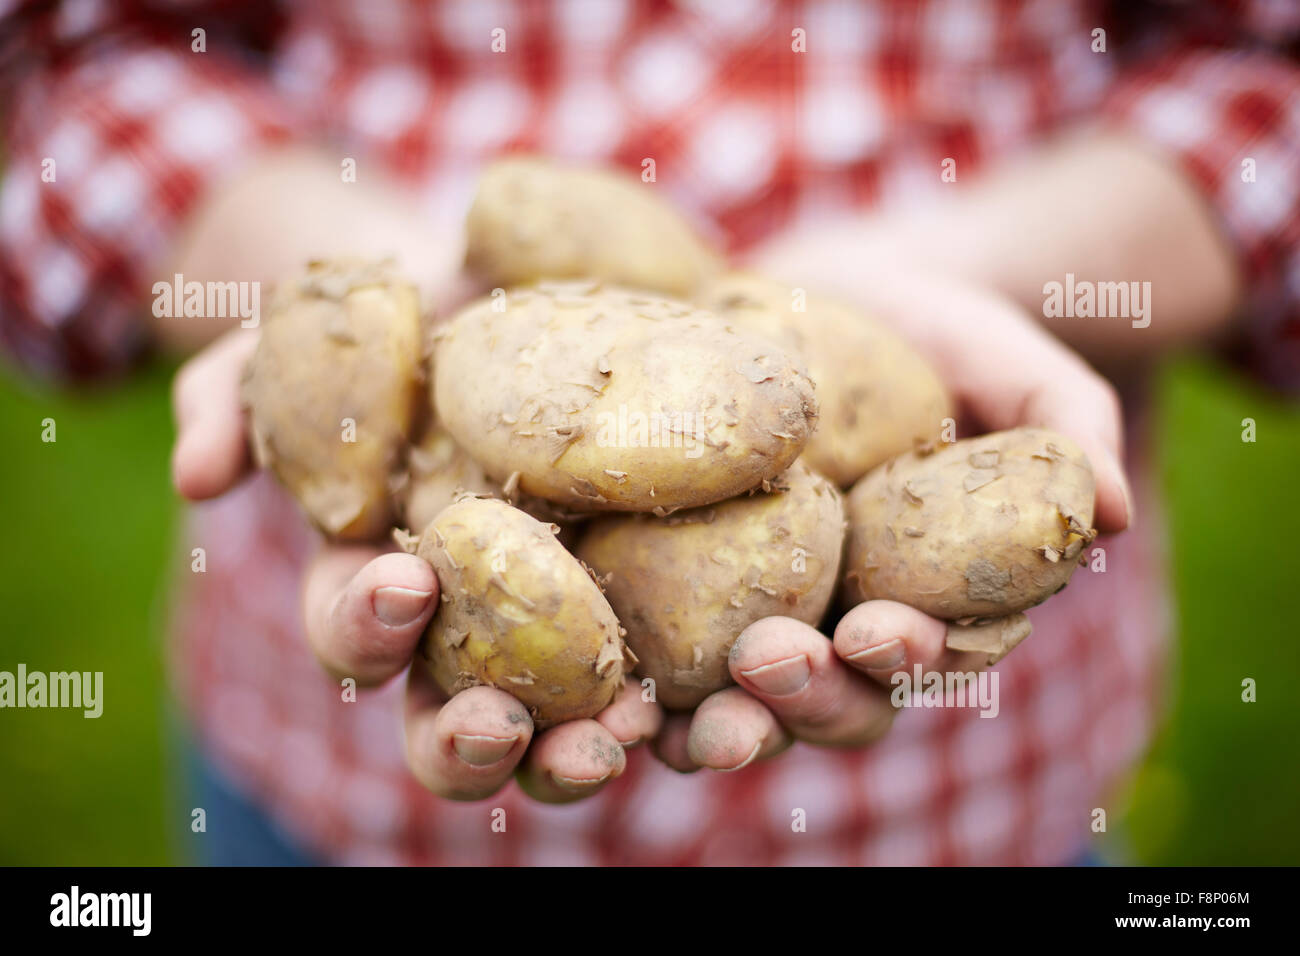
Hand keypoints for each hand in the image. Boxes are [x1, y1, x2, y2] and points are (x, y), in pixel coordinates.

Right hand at [171, 329, 662, 801]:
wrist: (524, 295)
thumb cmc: (407, 325)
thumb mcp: (315, 337)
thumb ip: (242, 392)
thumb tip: (195, 476)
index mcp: (386, 578)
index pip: (358, 628)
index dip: (365, 625)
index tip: (402, 584)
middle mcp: (472, 630)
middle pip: (453, 720)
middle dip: (466, 739)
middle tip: (498, 724)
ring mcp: (564, 632)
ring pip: (559, 729)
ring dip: (575, 754)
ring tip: (613, 745)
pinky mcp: (653, 609)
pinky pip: (671, 680)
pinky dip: (689, 706)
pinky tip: (722, 701)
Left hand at [653, 240, 1131, 772]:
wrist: (817, 289)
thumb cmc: (927, 327)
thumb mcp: (1003, 355)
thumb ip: (1063, 422)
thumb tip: (1113, 510)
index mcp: (923, 597)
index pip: (927, 657)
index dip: (911, 659)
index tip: (884, 631)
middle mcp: (837, 626)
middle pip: (827, 698)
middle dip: (803, 697)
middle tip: (770, 663)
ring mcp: (749, 614)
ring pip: (733, 701)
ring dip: (708, 721)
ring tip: (671, 718)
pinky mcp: (666, 584)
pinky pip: (644, 650)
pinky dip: (623, 679)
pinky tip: (598, 684)